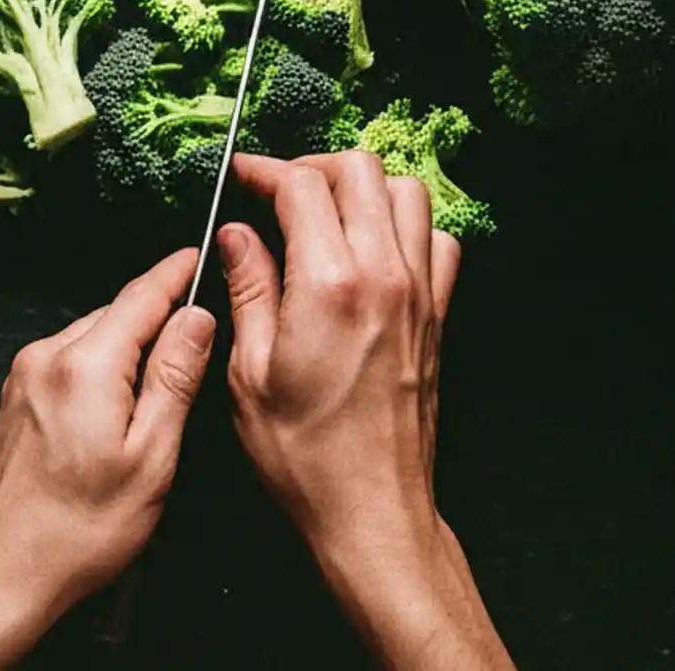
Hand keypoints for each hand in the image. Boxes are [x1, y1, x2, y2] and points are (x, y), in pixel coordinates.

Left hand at [0, 249, 215, 670]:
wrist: (8, 574)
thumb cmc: (80, 531)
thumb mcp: (152, 455)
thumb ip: (175, 377)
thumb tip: (196, 318)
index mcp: (84, 367)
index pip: (141, 296)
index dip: (177, 273)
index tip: (199, 255)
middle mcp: (45, 360)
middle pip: (116, 314)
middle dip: (159, 316)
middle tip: (200, 333)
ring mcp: (23, 378)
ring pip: (93, 338)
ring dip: (130, 347)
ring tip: (163, 387)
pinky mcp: (16, 399)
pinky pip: (69, 362)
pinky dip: (102, 369)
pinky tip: (119, 408)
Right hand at [220, 152, 512, 668]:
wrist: (371, 507)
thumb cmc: (305, 455)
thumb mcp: (249, 374)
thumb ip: (248, 290)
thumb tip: (236, 236)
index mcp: (329, 287)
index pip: (302, 186)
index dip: (264, 170)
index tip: (242, 178)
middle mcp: (384, 276)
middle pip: (360, 170)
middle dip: (311, 168)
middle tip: (277, 192)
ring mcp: (420, 293)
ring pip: (407, 192)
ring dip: (362, 188)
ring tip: (325, 213)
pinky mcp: (438, 315)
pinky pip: (438, 241)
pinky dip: (406, 227)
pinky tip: (373, 252)